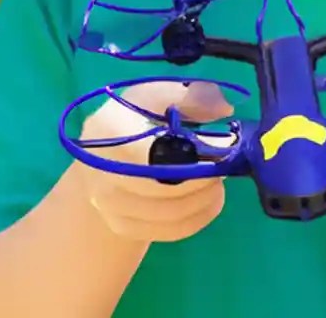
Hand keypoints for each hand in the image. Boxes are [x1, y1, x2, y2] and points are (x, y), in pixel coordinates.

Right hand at [76, 81, 235, 242]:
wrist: (105, 159)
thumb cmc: (136, 118)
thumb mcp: (158, 96)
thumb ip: (191, 95)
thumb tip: (222, 107)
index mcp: (108, 129)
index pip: (153, 151)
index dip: (194, 153)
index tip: (223, 146)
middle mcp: (100, 171)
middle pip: (162, 187)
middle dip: (202, 179)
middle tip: (224, 167)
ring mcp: (108, 204)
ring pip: (169, 214)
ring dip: (204, 200)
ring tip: (218, 183)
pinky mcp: (122, 227)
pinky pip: (169, 231)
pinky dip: (198, 218)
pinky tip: (210, 202)